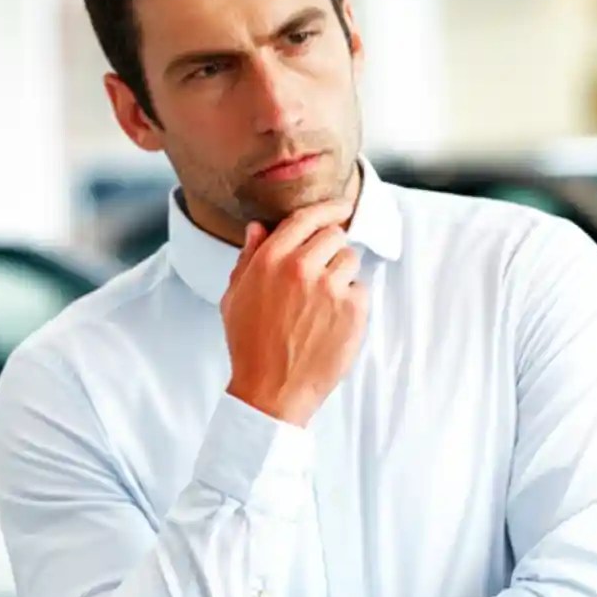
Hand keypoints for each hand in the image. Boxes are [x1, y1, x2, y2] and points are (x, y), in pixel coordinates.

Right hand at [220, 200, 367, 426]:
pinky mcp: (352, 309)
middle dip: (331, 250)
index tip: (342, 206)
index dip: (328, 209)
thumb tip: (259, 228)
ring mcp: (329, 287)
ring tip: (324, 305)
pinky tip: (332, 322)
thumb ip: (248, 258)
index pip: (305, 218)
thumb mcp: (235, 297)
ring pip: (350, 260)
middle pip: (334, 236)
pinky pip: (361, 289)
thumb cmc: (250, 345)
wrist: (270, 390)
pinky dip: (351, 302)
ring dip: (342, 276)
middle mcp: (300, 267)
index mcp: (270, 259)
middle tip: (322, 275)